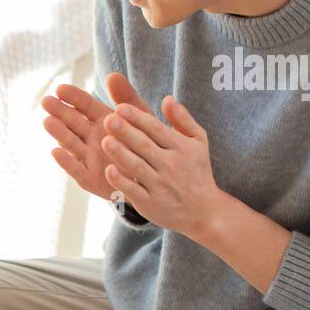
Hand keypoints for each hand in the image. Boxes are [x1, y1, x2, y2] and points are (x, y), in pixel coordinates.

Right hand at [41, 72, 149, 201]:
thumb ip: (126, 98)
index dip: (73, 97)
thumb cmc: (146, 145)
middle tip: (46, 101)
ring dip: (59, 133)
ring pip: (72, 144)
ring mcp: (89, 158)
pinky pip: (77, 170)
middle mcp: (92, 139)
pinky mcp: (90, 179)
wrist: (155, 179)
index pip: (86, 106)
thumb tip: (112, 75)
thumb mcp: (140, 118)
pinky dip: (67, 162)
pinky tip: (55, 151)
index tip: (60, 89)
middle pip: (74, 123)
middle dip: (60, 112)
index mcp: (103, 121)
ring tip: (47, 121)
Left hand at [93, 77, 223, 237]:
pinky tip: (108, 170)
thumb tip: (168, 98)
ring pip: (137, 167)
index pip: (155, 129)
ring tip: (105, 141)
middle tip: (108, 119)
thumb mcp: (198, 142)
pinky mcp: (150, 203)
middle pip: (144, 145)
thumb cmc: (196, 171)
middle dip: (126, 132)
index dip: (137, 118)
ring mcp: (159, 185)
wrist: (204, 211)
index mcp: (180, 147)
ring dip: (121, 154)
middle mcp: (170, 165)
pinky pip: (133, 190)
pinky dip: (121, 181)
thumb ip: (182, 120)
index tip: (120, 107)